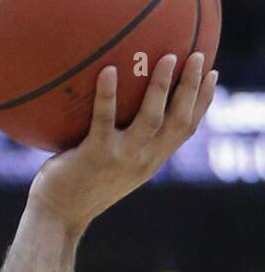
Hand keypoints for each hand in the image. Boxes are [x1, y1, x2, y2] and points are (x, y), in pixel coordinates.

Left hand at [29, 53, 218, 235]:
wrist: (59, 216)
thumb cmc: (79, 186)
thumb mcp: (112, 165)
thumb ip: (125, 142)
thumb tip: (122, 107)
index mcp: (151, 160)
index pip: (185, 128)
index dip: (202, 101)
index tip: (212, 74)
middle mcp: (143, 159)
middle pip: (178, 120)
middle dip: (192, 87)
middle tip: (198, 55)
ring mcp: (121, 157)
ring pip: (151, 119)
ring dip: (162, 88)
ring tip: (168, 57)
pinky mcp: (95, 155)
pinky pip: (103, 119)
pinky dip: (107, 95)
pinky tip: (109, 70)